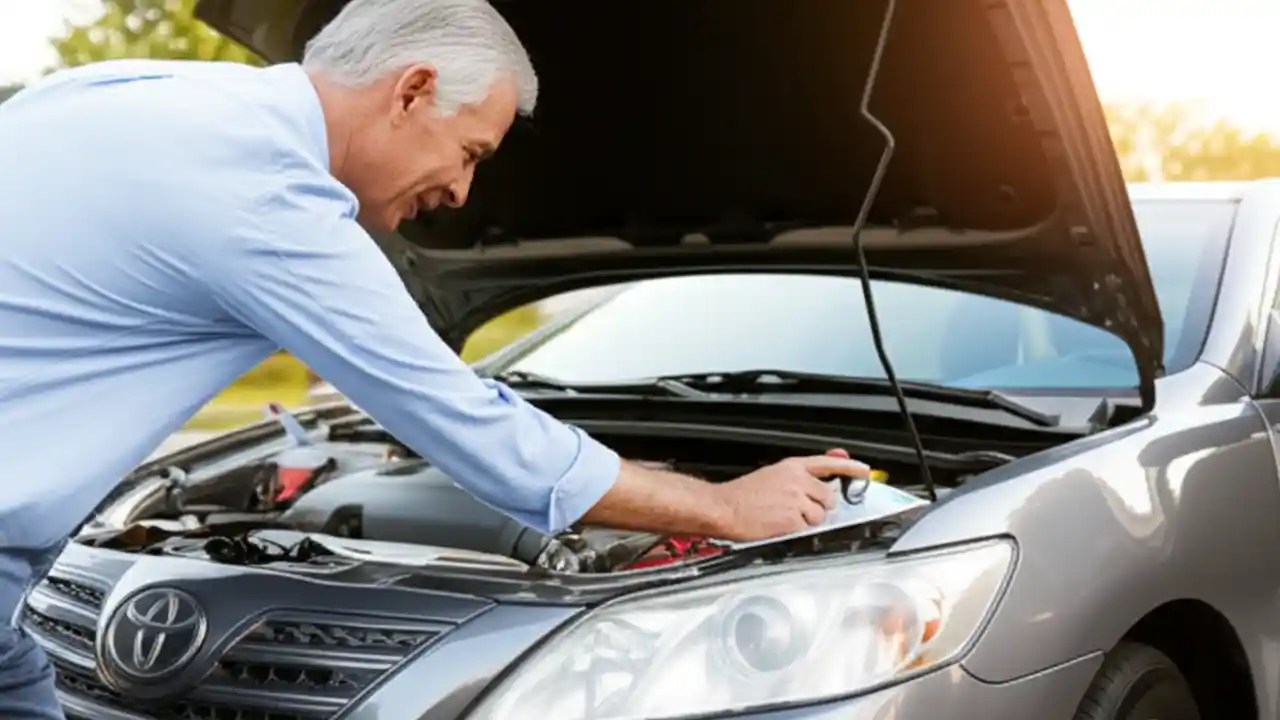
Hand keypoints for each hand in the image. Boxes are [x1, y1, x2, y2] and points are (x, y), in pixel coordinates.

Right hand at [711, 449, 869, 541]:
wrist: (724, 507)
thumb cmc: (742, 495)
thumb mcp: (772, 476)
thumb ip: (798, 477)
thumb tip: (822, 480)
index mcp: (792, 467)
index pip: (829, 463)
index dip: (849, 468)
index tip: (864, 471)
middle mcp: (798, 481)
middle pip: (827, 498)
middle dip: (818, 507)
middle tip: (798, 511)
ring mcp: (796, 500)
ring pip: (819, 516)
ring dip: (807, 522)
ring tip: (784, 518)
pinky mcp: (792, 519)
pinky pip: (807, 529)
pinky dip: (796, 531)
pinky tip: (780, 525)